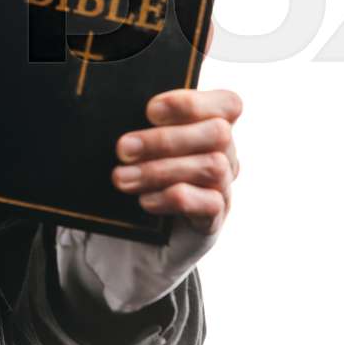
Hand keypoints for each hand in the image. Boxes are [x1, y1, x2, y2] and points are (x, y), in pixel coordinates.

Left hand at [111, 86, 241, 236]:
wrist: (123, 242)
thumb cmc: (129, 179)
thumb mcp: (133, 149)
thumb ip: (139, 127)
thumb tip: (115, 112)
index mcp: (208, 128)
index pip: (228, 104)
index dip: (193, 102)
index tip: (150, 111)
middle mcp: (224, 156)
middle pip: (220, 133)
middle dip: (166, 139)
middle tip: (122, 149)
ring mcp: (221, 189)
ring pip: (213, 166)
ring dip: (161, 169)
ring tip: (122, 179)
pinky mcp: (211, 221)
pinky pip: (209, 204)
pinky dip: (173, 198)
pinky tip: (145, 201)